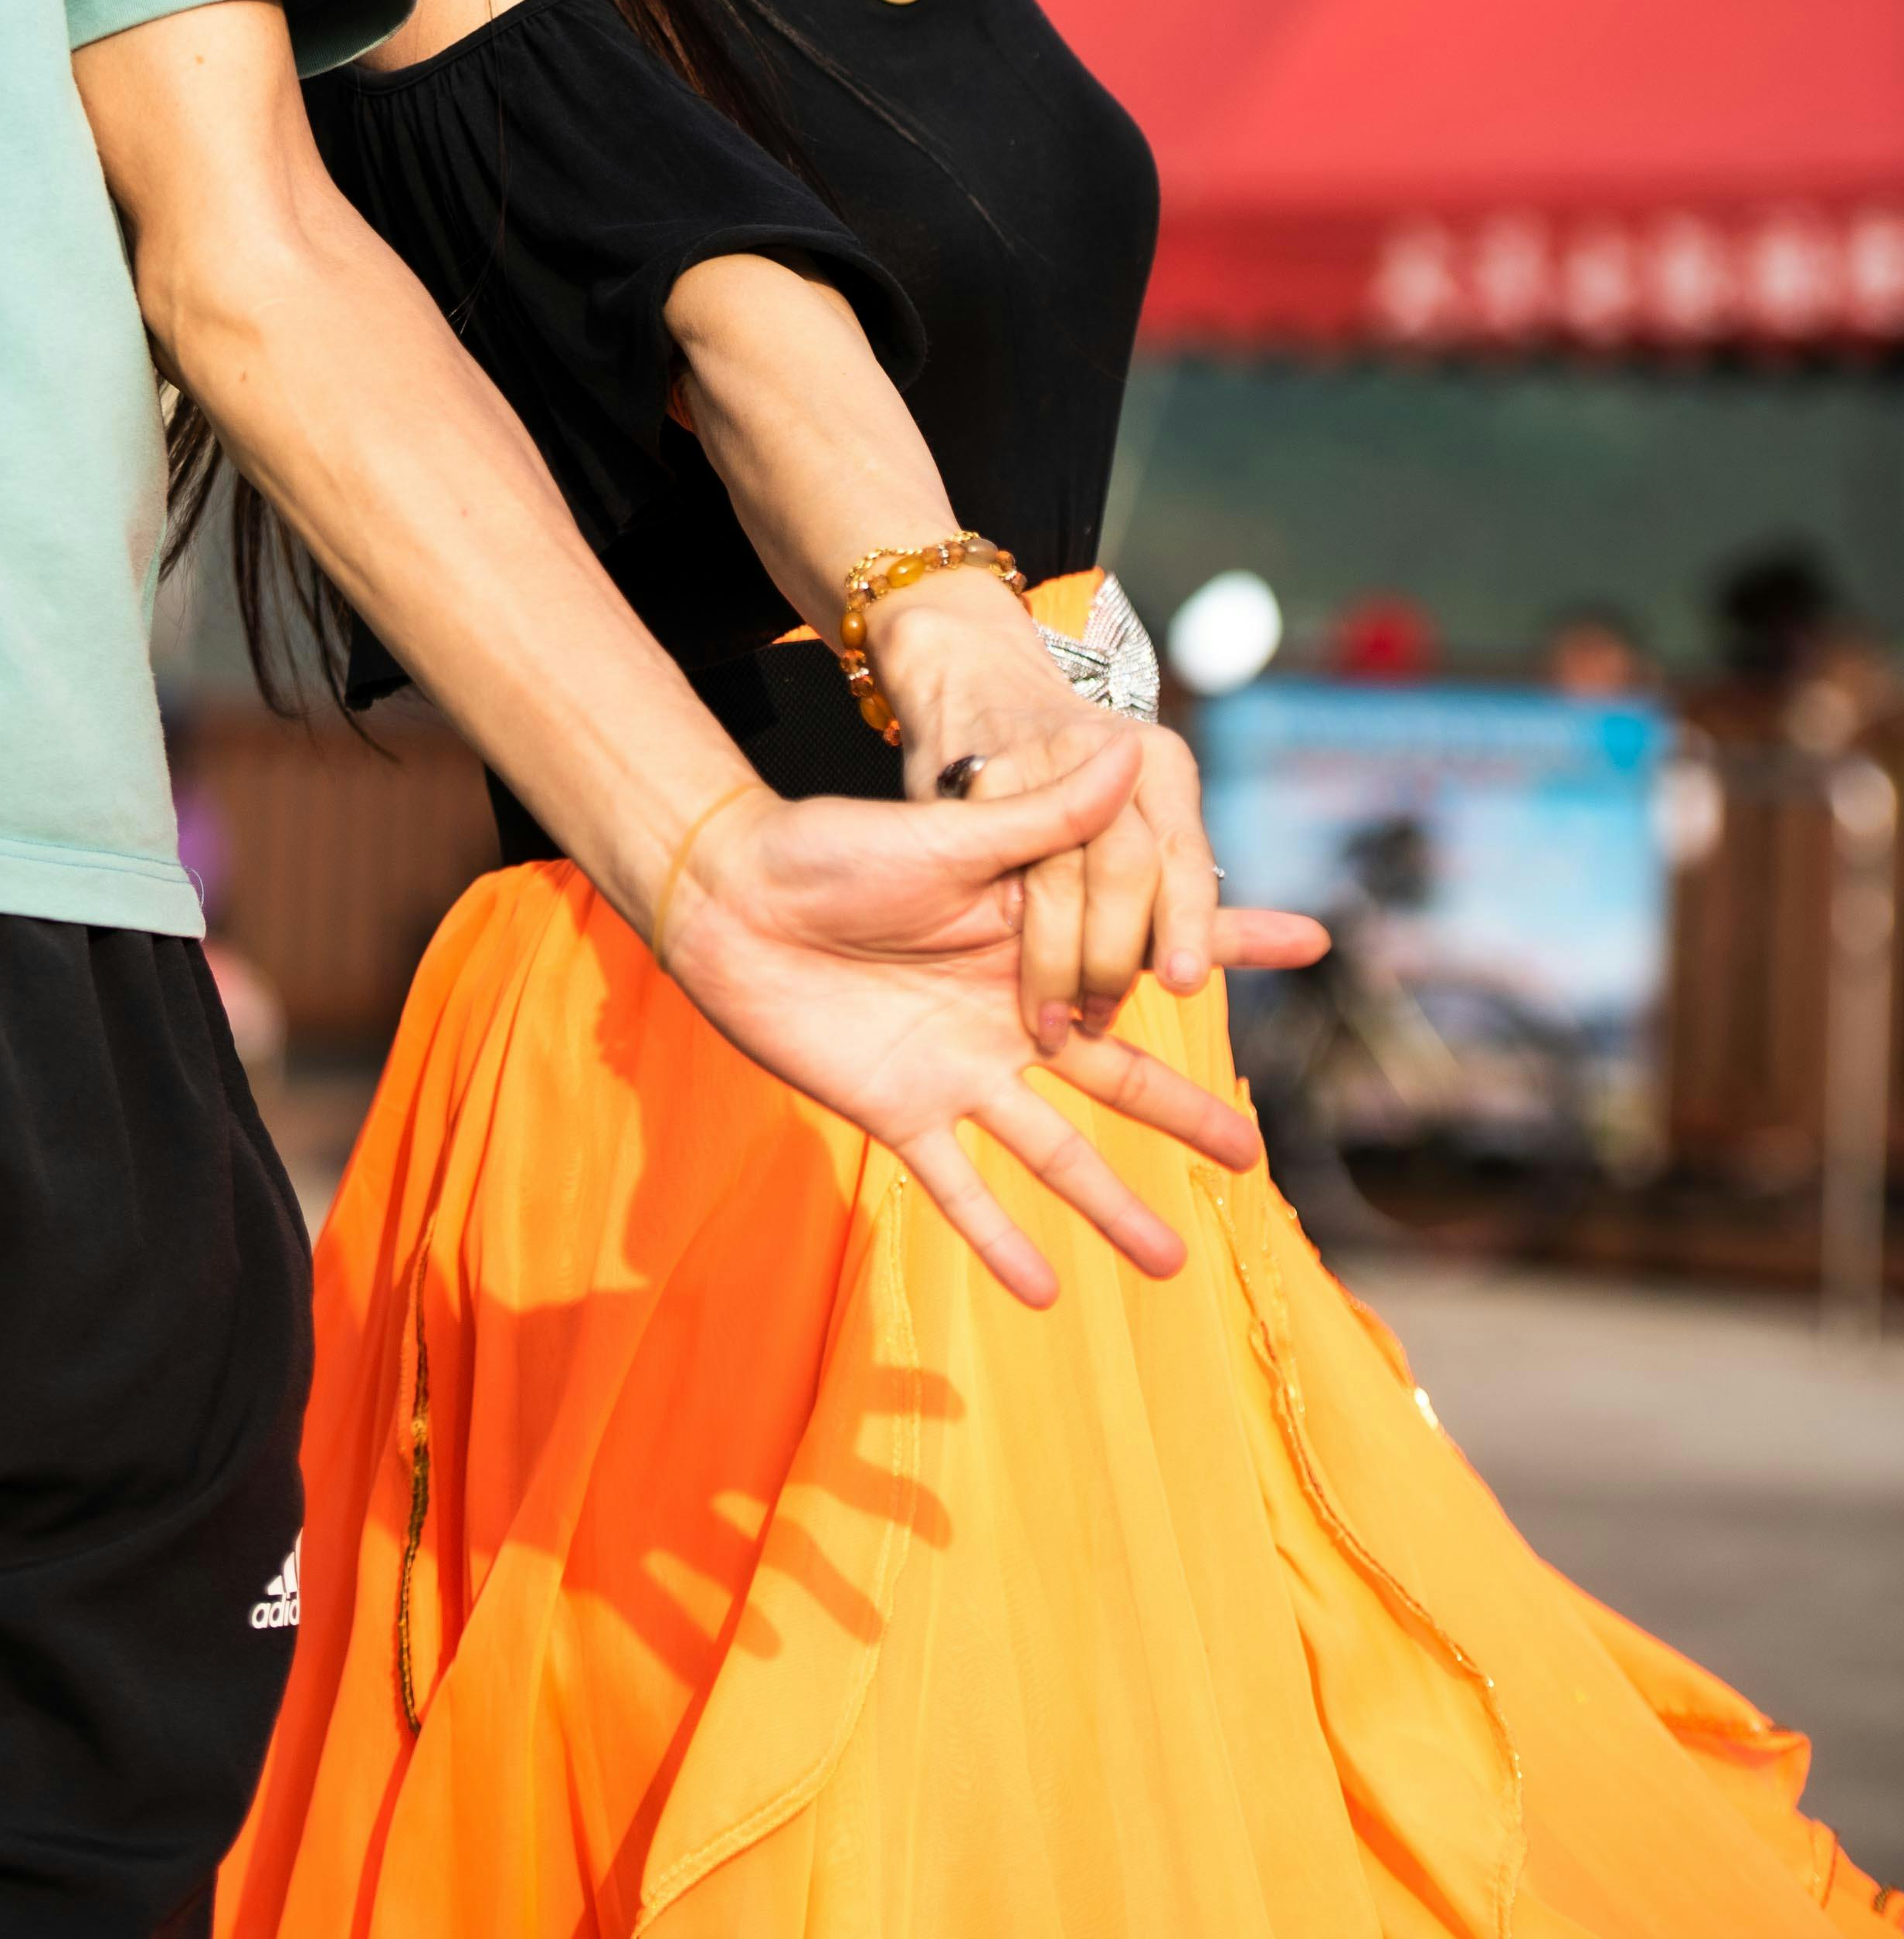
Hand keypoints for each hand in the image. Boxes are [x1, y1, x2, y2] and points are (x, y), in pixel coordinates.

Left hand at [660, 744, 1329, 1310]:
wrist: (729, 897)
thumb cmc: (828, 847)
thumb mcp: (945, 829)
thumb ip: (1041, 815)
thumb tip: (1131, 750)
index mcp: (1031, 937)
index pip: (1144, 945)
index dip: (1227, 946)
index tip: (1313, 942)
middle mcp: (1008, 1011)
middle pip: (1115, 1071)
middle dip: (1184, 1114)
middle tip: (1252, 1160)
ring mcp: (959, 1068)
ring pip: (1053, 1149)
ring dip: (1111, 1206)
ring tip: (1173, 1264)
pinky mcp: (899, 1112)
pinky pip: (957, 1188)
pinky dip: (998, 1239)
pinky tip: (1046, 1293)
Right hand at [874, 582, 1316, 1046]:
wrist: (982, 684)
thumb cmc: (1076, 782)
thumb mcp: (1141, 819)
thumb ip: (1187, 893)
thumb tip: (1298, 948)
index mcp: (1161, 762)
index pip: (1185, 854)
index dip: (1189, 923)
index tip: (1183, 984)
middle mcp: (1108, 749)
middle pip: (1123, 866)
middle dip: (1114, 953)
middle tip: (1103, 1016)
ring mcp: (1039, 758)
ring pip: (1057, 875)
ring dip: (1055, 961)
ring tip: (1056, 1018)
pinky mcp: (979, 774)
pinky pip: (998, 863)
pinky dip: (1005, 924)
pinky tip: (1004, 960)